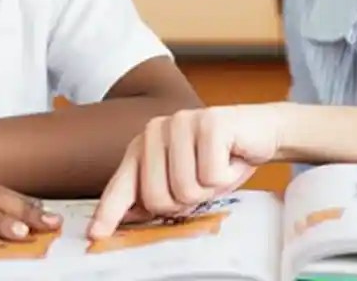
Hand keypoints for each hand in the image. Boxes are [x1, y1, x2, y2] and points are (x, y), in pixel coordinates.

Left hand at [88, 104, 285, 238]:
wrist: (260, 132)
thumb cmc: (220, 159)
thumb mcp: (184, 180)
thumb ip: (155, 193)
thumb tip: (129, 216)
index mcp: (143, 145)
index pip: (122, 185)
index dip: (109, 212)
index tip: (96, 234)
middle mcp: (155, 130)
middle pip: (157, 197)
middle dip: (186, 201)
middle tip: (204, 181)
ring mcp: (180, 122)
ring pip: (185, 189)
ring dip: (210, 189)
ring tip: (219, 167)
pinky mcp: (208, 121)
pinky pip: (211, 175)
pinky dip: (228, 175)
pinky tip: (231, 158)